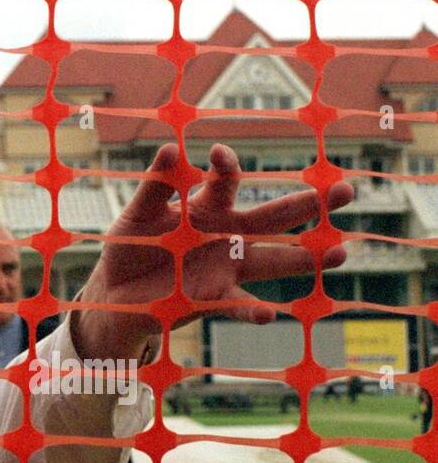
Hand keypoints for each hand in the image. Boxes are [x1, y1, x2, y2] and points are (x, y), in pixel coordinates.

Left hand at [71, 142, 353, 360]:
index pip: (226, 183)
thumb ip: (155, 187)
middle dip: (309, 205)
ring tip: (338, 254)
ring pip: (272, 261)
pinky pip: (237, 305)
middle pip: (273, 218)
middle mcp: (225, 236)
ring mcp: (224, 269)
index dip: (226, 169)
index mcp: (207, 209)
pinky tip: (270, 314)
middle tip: (347, 190)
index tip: (221, 156)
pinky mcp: (211, 299)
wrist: (115, 290)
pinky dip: (252, 311)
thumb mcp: (137, 214)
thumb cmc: (131, 244)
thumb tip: (170, 148)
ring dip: (304, 259)